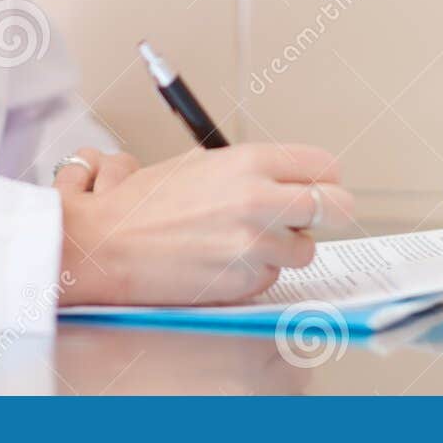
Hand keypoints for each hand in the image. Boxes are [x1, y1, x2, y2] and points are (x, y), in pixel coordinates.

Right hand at [56, 143, 353, 307]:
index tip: (319, 189)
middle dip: (327, 214)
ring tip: (246, 241)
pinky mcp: (244, 280)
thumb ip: (255, 171)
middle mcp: (258, 199)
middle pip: (336, 207)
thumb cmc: (147, 204)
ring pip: (306, 249)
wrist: (107, 243)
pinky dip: (256, 273)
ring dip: (286, 248)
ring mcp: (254, 244)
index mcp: (250, 161)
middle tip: (309, 219)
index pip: (325, 167)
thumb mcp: (203, 165)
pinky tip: (223, 262)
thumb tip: (298, 183)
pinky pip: (272, 277)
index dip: (325, 181)